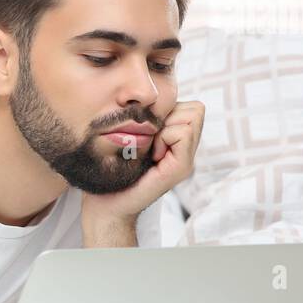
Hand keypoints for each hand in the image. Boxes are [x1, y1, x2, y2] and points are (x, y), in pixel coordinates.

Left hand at [80, 99, 204, 225]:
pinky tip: (152, 155)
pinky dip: (165, 136)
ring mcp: (186, 161)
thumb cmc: (111, 170)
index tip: (147, 132)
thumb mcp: (130, 138)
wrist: (106, 205)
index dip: (169, 111)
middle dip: (170, 116)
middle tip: (150, 139)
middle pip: (196, 109)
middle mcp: (186, 151)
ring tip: (150, 147)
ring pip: (192, 116)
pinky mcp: (181, 169)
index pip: (191, 107)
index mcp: (176, 143)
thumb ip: (146, 122)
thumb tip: (150, 97)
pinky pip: (183, 132)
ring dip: (167, 126)